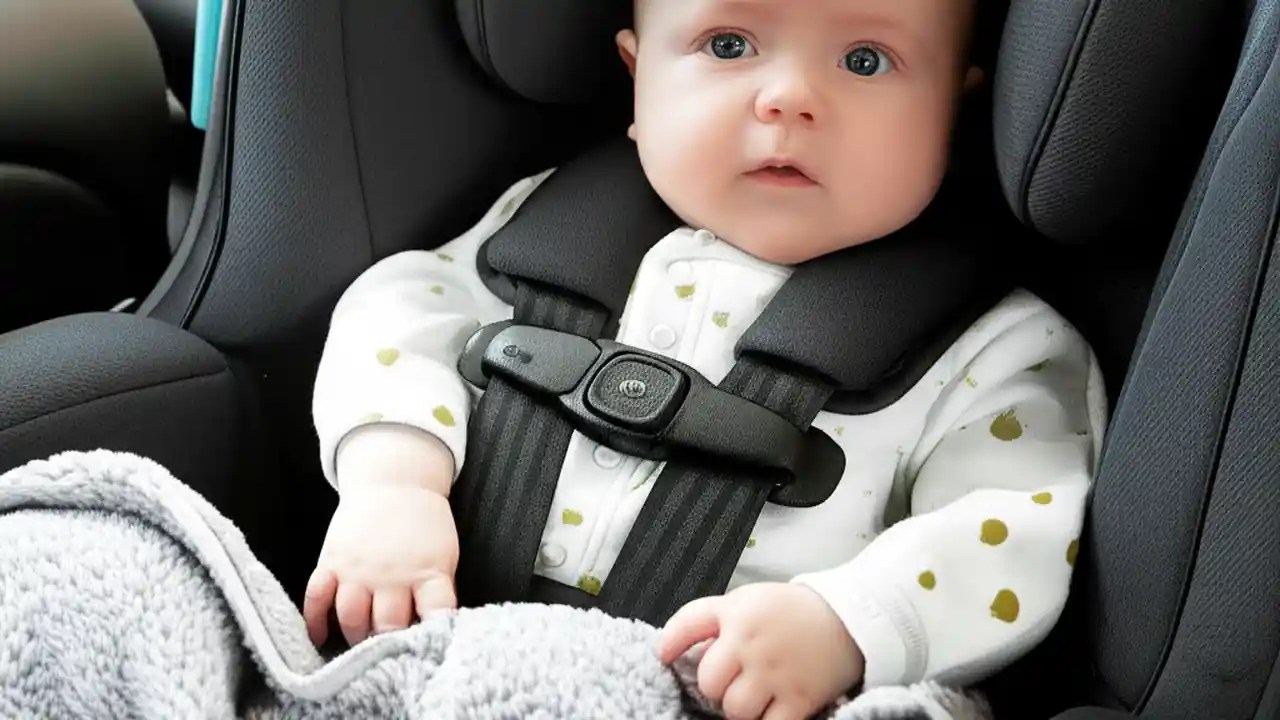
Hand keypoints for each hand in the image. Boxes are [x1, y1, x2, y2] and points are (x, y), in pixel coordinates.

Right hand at [303, 483, 458, 646]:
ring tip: (360, 649)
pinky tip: (318, 638)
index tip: (429, 650)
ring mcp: (357, 568)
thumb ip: (436, 591)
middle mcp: (391, 574)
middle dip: (387, 645)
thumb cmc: (425, 525)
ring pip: (350, 616)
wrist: (396, 481)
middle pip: (386, 624)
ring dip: (354, 637)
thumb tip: (430, 630)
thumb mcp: (443, 555)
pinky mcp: (331, 561)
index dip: (434, 634)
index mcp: (428, 571)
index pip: (436, 611)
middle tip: (387, 655)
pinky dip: (313, 621)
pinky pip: (316, 596)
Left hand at [660, 583, 864, 719]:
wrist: (848, 618)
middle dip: (716, 687)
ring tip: (756, 697)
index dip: (669, 643)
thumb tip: (670, 648)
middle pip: (709, 682)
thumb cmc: (791, 611)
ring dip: (740, 709)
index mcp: (737, 613)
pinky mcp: (800, 697)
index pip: (688, 624)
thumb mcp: (748, 599)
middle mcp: (752, 642)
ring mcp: (776, 672)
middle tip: (733, 682)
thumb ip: (711, 619)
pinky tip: (774, 710)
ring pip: (734, 710)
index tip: (664, 657)